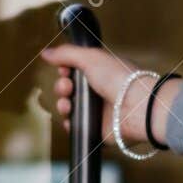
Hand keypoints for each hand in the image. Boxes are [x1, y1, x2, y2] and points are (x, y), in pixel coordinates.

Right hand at [38, 43, 177, 146]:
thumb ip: (67, 53)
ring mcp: (99, 111)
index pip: (75, 71)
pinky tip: (71, 119)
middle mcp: (100, 91)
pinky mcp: (98, 129)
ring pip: (70, 109)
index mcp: (101, 72)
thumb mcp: (91, 57)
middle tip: (67, 86)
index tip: (64, 69)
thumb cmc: (120, 78)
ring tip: (68, 104)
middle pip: (69, 90)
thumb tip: (46, 53)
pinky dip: (70, 124)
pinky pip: (77, 128)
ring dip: (63, 105)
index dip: (65, 70)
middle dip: (62, 87)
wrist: (137, 106)